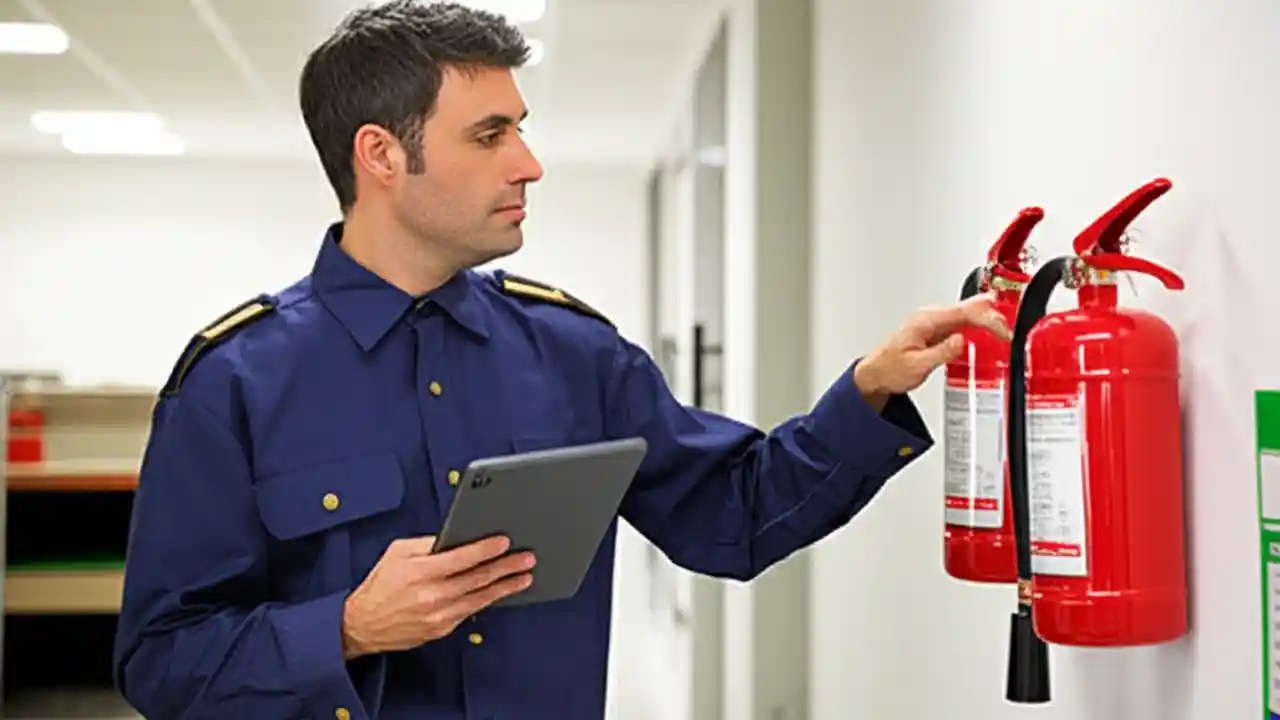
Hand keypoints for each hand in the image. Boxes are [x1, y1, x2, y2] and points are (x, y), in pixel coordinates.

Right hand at [341, 535, 534, 659]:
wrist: (363, 625)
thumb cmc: (381, 586)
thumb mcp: (397, 553)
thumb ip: (427, 544)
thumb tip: (455, 537)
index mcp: (420, 572)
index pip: (460, 558)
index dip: (485, 549)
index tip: (504, 542)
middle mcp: (432, 595)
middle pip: (477, 578)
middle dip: (505, 567)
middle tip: (526, 559)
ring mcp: (439, 615)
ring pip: (480, 598)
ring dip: (505, 587)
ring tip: (524, 576)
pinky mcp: (442, 628)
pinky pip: (471, 611)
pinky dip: (488, 600)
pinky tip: (502, 592)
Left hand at [854, 292, 1011, 402]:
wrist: (875, 374)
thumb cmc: (889, 369)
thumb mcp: (916, 366)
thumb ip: (941, 352)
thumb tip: (962, 341)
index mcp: (926, 320)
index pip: (965, 312)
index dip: (989, 319)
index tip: (1004, 331)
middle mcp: (931, 316)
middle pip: (970, 306)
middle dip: (994, 315)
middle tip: (1010, 331)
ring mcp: (935, 322)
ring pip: (969, 313)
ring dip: (988, 320)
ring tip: (1005, 333)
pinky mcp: (938, 330)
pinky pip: (963, 322)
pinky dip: (979, 326)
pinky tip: (989, 334)